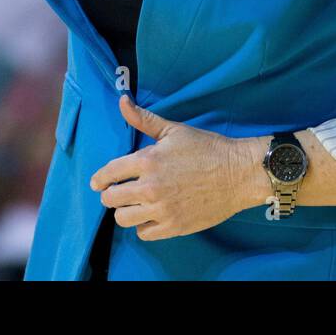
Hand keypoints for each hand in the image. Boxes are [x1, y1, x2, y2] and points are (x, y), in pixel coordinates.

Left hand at [89, 95, 267, 240]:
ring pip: (123, 219)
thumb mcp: (173, 130)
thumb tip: (122, 100)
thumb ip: (143, 119)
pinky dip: (144, 226)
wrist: (238, 173)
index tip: (97, 183)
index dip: (99, 179)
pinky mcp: (174, 226)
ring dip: (125, 211)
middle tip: (119, 192)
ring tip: (134, 204)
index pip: (109, 173)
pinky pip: (144, 233)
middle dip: (111, 194)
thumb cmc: (206, 148)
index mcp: (147, 161)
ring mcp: (162, 209)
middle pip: (111, 199)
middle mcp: (150, 187)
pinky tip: (151, 215)